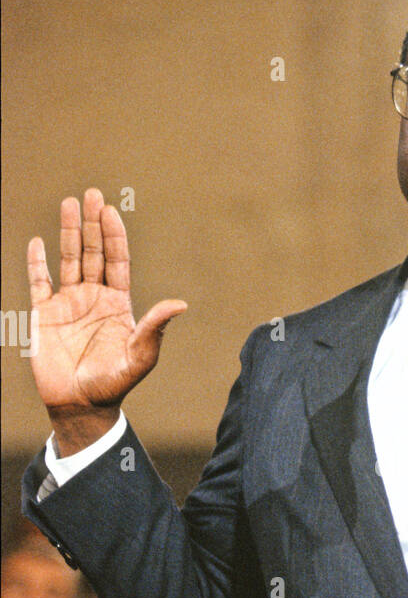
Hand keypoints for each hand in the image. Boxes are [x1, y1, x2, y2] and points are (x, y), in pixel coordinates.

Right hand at [26, 189, 185, 450]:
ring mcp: (69, 303)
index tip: (111, 211)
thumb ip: (155, 328)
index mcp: (118, 303)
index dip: (115, 236)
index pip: (117, 261)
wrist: (81, 404)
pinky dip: (37, 262)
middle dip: (93, 223)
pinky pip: (39, 282)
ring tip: (69, 203)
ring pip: (68, 259)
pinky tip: (38, 241)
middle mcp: (94, 297)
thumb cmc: (114, 383)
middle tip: (92, 193)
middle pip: (94, 252)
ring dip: (68, 232)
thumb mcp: (140, 356)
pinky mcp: (45, 314)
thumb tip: (180, 304)